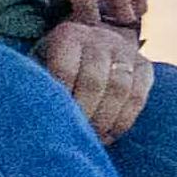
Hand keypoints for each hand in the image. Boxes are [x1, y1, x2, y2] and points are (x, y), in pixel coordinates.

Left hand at [41, 16, 157, 145]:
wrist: (86, 47)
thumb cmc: (49, 65)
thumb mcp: (36, 65)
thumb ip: (37, 84)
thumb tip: (33, 114)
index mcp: (68, 35)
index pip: (65, 70)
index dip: (61, 99)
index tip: (54, 123)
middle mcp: (99, 37)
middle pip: (94, 81)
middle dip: (84, 114)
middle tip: (74, 136)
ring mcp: (125, 50)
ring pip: (120, 89)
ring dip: (105, 121)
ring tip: (91, 140)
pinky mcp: (144, 65)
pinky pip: (138, 95)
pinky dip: (124, 120)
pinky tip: (110, 136)